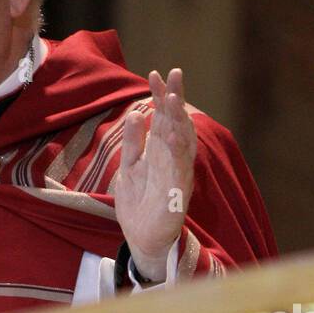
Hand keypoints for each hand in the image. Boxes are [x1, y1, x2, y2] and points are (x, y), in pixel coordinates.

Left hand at [114, 68, 196, 282]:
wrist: (142, 238)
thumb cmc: (140, 203)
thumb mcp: (131, 167)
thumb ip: (134, 142)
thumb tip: (136, 113)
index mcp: (163, 152)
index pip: (164, 118)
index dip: (161, 97)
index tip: (155, 74)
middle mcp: (174, 160)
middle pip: (177, 124)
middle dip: (175, 100)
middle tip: (174, 74)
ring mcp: (178, 175)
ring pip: (182, 143)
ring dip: (178, 120)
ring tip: (173, 99)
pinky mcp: (177, 194)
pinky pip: (179, 170)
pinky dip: (177, 153)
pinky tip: (172, 136)